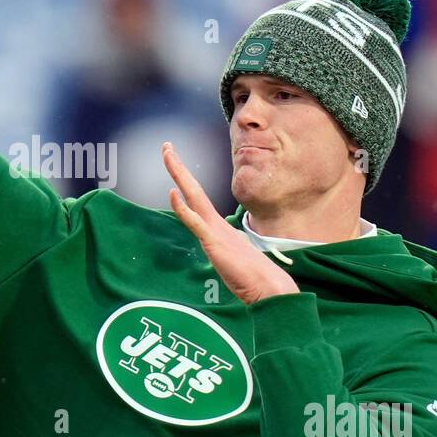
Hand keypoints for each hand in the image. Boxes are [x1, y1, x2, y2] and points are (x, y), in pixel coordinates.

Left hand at [163, 141, 299, 305]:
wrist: (269, 289)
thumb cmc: (254, 278)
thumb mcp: (231, 260)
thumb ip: (224, 250)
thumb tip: (220, 247)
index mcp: (218, 228)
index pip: (197, 199)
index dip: (184, 182)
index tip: (174, 164)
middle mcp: (216, 224)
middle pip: (194, 190)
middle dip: (178, 168)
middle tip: (166, 146)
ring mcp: (215, 232)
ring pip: (193, 197)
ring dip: (179, 175)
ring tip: (168, 154)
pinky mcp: (215, 244)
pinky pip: (195, 223)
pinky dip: (183, 208)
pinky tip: (173, 194)